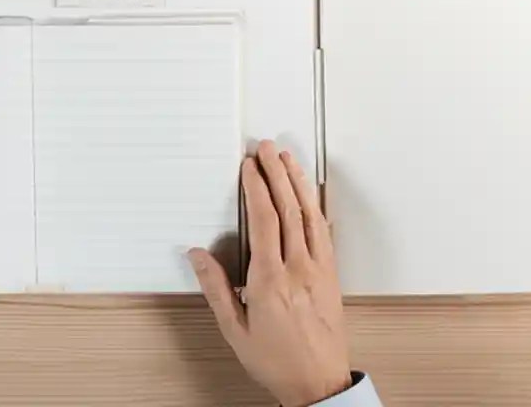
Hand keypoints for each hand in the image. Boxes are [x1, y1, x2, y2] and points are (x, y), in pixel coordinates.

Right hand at [188, 140, 351, 406]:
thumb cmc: (277, 361)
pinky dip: (316, 208)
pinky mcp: (332, 277)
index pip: (265, 221)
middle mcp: (299, 270)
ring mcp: (320, 271)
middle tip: (267, 148)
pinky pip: (325, 234)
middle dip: (277, 173)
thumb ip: (216, 288)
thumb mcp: (234, 329)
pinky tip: (310, 197)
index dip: (257, 188)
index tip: (249, 167)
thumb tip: (198, 255)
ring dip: (299, 184)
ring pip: (310, 216)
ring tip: (289, 160)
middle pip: (289, 209)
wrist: (318, 384)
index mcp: (271, 281)